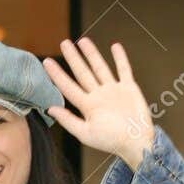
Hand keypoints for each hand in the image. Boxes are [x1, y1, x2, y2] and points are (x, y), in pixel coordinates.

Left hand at [41, 37, 154, 169]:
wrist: (137, 142)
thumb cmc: (111, 141)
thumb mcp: (86, 133)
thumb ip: (68, 120)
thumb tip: (50, 109)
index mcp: (88, 106)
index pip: (68, 87)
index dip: (57, 75)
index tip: (46, 62)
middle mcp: (98, 96)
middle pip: (82, 72)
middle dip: (73, 58)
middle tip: (64, 43)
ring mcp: (113, 90)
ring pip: (100, 67)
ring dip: (92, 54)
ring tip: (83, 41)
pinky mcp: (128, 88)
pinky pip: (124, 70)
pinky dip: (120, 58)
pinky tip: (115, 46)